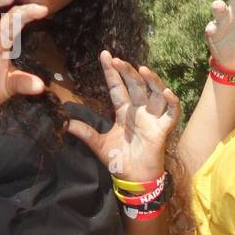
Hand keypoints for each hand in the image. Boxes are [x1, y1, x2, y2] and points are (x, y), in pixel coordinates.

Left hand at [65, 51, 179, 181]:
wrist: (134, 180)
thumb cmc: (120, 161)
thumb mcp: (98, 144)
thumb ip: (84, 132)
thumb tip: (63, 123)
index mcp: (124, 112)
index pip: (118, 87)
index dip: (112, 72)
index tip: (105, 55)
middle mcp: (139, 111)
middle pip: (136, 86)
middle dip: (127, 71)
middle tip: (117, 59)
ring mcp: (152, 119)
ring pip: (155, 94)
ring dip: (152, 81)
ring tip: (143, 69)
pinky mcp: (163, 130)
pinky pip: (171, 113)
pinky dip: (171, 102)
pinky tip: (166, 91)